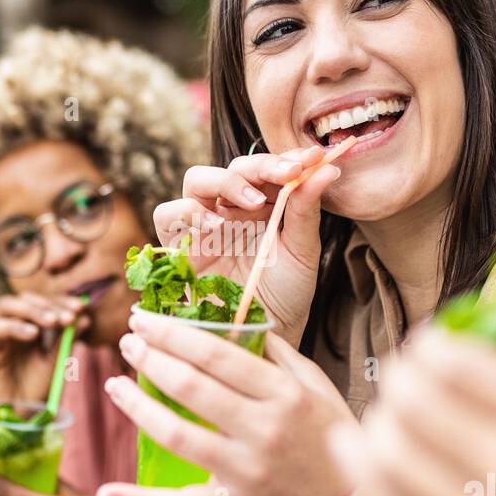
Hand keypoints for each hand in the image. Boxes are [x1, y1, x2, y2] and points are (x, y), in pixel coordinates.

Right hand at [0, 293, 90, 403]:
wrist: (20, 416)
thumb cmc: (38, 390)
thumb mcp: (57, 362)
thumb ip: (67, 339)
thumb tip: (85, 317)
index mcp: (33, 328)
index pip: (44, 303)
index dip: (61, 301)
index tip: (81, 306)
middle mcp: (14, 327)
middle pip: (26, 299)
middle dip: (48, 304)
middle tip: (67, 316)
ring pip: (6, 305)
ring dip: (32, 310)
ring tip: (52, 322)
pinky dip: (15, 327)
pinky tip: (33, 335)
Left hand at [97, 310, 353, 495]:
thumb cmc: (333, 439)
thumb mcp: (318, 388)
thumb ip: (281, 356)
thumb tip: (244, 325)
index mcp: (284, 395)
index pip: (217, 355)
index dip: (174, 334)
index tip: (145, 319)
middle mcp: (263, 430)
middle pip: (191, 387)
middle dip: (151, 357)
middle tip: (127, 340)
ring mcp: (245, 471)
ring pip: (177, 434)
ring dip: (137, 406)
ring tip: (114, 384)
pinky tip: (105, 492)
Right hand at [153, 145, 336, 342]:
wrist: (264, 336)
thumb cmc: (285, 295)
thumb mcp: (303, 251)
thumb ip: (307, 209)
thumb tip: (327, 168)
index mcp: (261, 205)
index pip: (266, 168)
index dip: (285, 159)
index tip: (311, 158)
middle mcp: (229, 209)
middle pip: (231, 167)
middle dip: (259, 166)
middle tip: (286, 174)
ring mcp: (202, 225)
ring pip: (196, 180)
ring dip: (224, 182)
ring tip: (253, 202)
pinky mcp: (178, 246)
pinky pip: (168, 214)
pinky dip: (189, 212)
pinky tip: (218, 225)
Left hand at [339, 330, 495, 495]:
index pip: (460, 363)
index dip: (434, 346)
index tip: (435, 345)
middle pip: (416, 405)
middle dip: (402, 380)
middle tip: (407, 375)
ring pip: (393, 461)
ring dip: (378, 426)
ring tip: (382, 414)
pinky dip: (371, 483)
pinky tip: (364, 459)